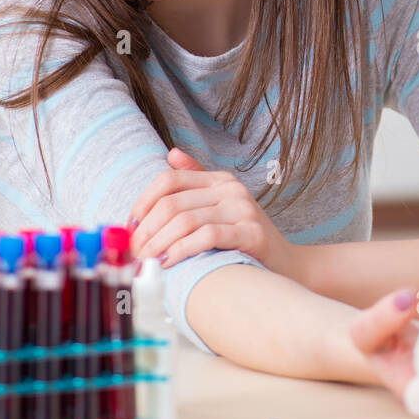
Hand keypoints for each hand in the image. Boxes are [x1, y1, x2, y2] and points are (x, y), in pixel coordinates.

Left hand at [127, 147, 298, 277]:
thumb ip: (196, 182)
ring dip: (160, 243)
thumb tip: (170, 154)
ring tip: (147, 261)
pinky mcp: (252, 233)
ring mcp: (243, 209)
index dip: (144, 202)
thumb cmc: (246, 238)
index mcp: (219, 180)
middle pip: (173, 203)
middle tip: (134, 252)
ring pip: (186, 220)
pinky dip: (182, 250)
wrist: (287, 264)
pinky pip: (207, 236)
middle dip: (147, 230)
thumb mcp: (221, 206)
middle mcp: (231, 189)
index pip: (169, 180)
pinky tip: (170, 262)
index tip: (131, 227)